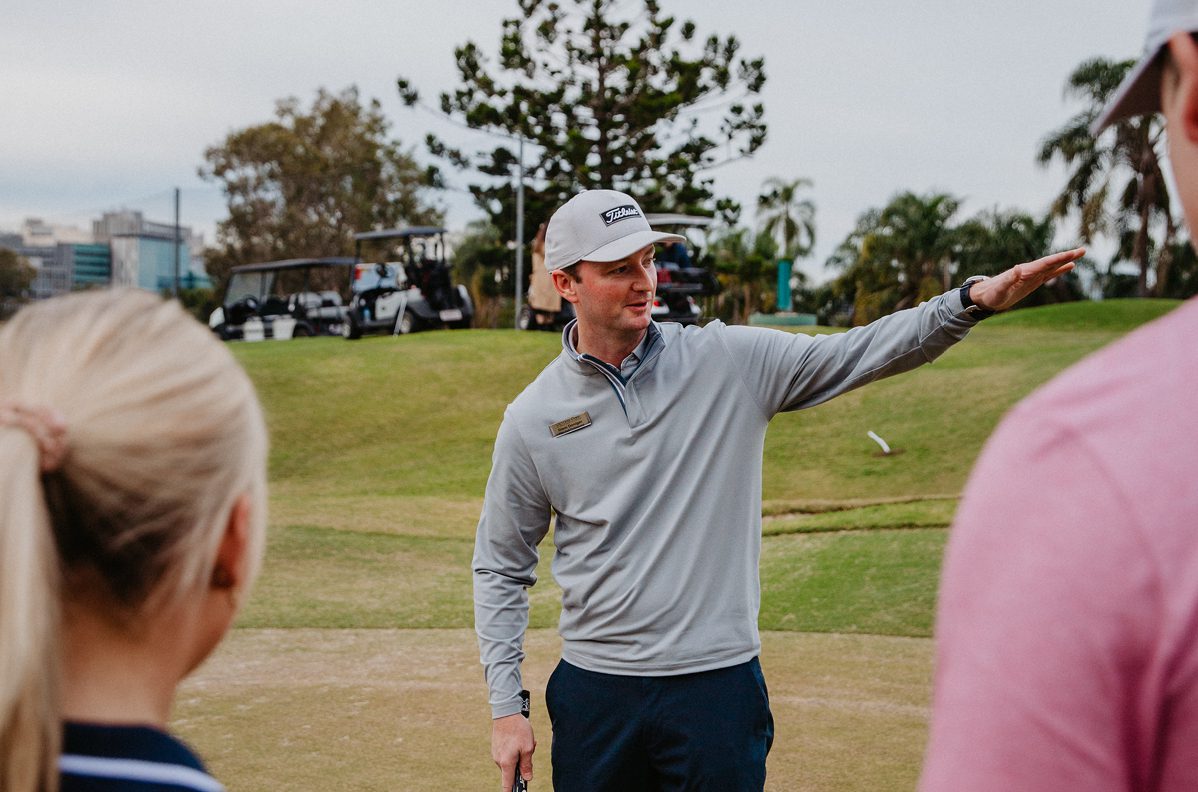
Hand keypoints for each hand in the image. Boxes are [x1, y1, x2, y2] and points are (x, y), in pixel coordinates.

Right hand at [492, 713, 535, 789]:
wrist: (506, 712)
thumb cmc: (518, 729)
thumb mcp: (528, 748)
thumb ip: (527, 765)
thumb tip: (527, 778)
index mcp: (506, 763)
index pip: (507, 785)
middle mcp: (498, 760)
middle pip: (512, 771)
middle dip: (523, 764)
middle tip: (530, 749)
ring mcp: (496, 753)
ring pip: (511, 761)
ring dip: (520, 755)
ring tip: (525, 740)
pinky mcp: (496, 747)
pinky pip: (507, 753)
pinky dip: (515, 749)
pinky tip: (519, 737)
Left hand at [969, 247, 1084, 311]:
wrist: (986, 296)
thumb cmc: (991, 294)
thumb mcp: (999, 289)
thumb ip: (1008, 280)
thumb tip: (1017, 268)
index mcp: (1025, 272)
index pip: (1045, 264)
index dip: (1058, 259)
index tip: (1071, 254)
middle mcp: (1030, 271)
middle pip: (1052, 262)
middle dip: (1067, 256)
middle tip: (1083, 250)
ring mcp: (1032, 276)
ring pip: (1053, 266)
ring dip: (1066, 260)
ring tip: (1080, 254)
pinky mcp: (1032, 282)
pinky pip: (1049, 274)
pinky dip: (1060, 270)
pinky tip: (1070, 266)